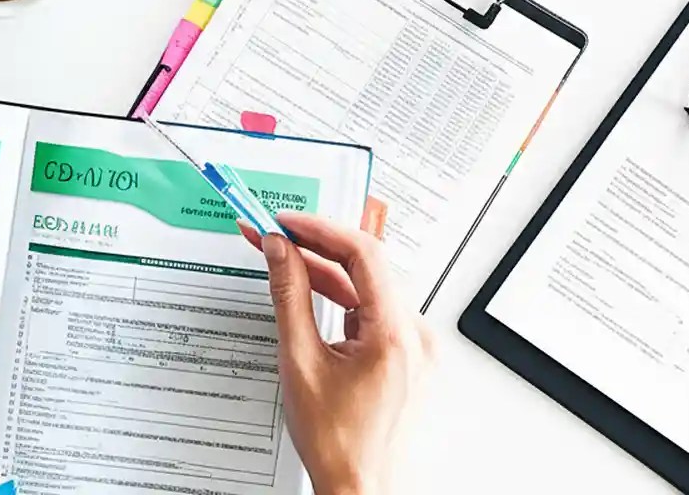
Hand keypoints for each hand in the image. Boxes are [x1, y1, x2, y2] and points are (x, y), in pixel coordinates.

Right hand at [239, 211, 432, 494]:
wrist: (358, 488)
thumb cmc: (337, 443)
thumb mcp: (300, 362)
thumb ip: (289, 297)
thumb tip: (279, 252)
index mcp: (397, 336)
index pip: (363, 255)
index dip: (319, 229)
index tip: (285, 221)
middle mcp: (416, 336)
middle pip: (365, 269)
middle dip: (315, 248)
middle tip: (272, 235)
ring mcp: (415, 347)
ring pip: (367, 290)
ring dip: (325, 274)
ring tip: (281, 260)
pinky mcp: (406, 356)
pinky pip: (372, 313)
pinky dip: (339, 300)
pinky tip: (308, 294)